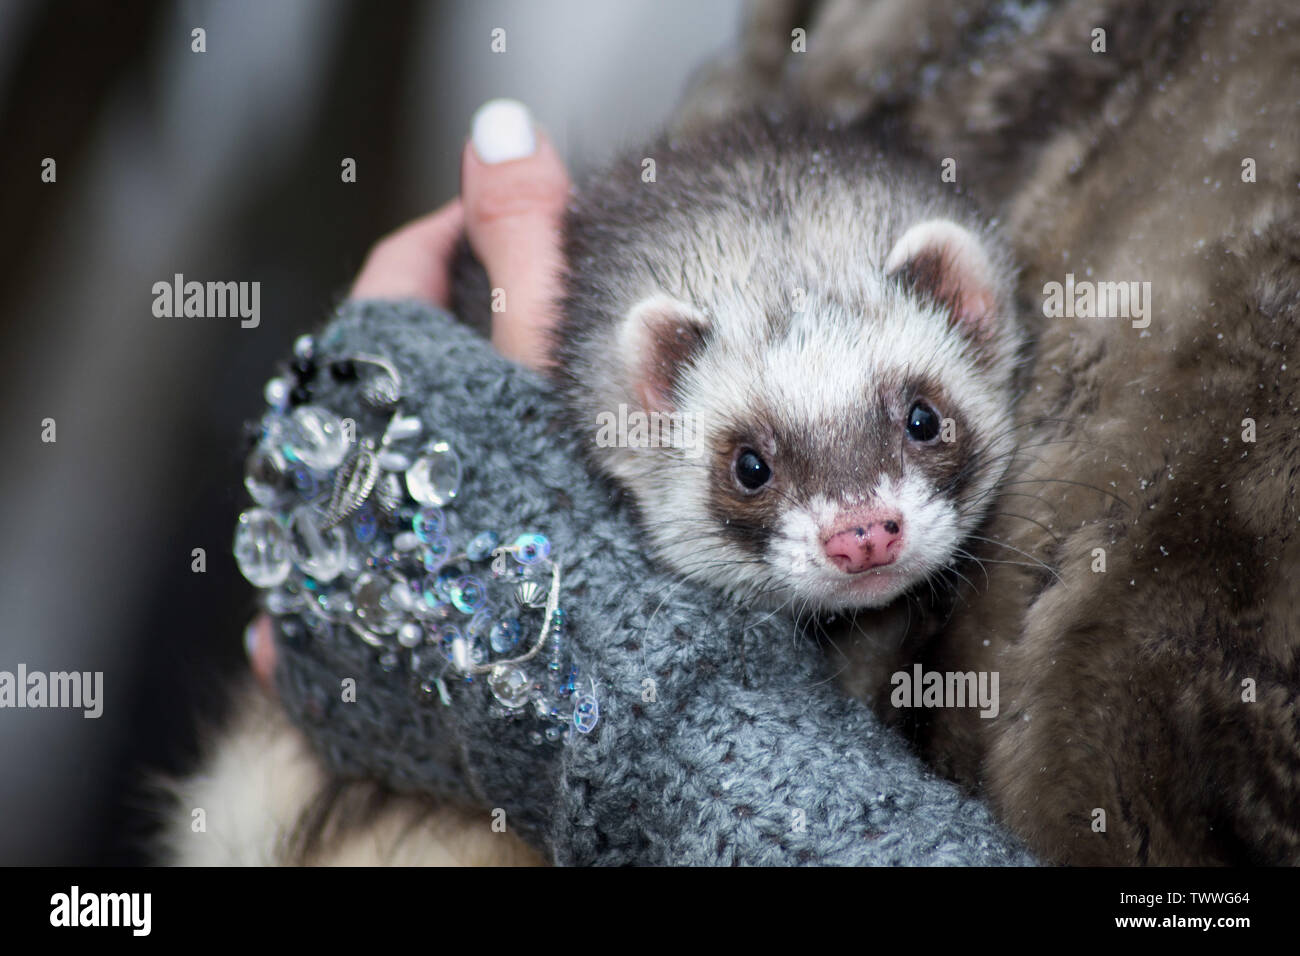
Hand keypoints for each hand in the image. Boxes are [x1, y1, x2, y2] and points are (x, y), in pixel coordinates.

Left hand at [247, 98, 570, 689]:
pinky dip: (342, 578)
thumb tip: (495, 127)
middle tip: (497, 363)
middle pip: (359, 388)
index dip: (459, 249)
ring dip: (386, 460)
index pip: (397, 281)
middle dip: (422, 362)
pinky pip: (312, 602)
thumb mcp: (567, 360)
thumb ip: (524, 236)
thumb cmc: (605, 519)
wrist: (618, 699)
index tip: (506, 248)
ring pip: (331, 485)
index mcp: (374, 388)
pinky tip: (370, 580)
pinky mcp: (329, 664)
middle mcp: (318, 472)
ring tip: (460, 463)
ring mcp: (315, 576)